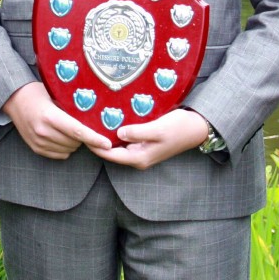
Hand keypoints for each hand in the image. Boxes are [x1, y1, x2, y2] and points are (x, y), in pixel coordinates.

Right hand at [3, 82, 110, 159]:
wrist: (14, 99)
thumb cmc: (37, 93)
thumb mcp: (55, 95)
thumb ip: (71, 108)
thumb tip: (94, 116)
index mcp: (49, 116)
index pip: (77, 131)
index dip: (94, 139)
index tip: (107, 144)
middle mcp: (43, 131)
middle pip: (75, 142)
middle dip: (84, 137)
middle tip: (84, 125)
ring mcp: (38, 142)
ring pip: (69, 150)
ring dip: (74, 143)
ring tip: (71, 130)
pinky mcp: (36, 148)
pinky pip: (59, 155)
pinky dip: (65, 148)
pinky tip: (62, 136)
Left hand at [90, 109, 209, 169]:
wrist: (197, 128)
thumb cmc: (178, 128)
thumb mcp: (158, 129)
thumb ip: (138, 132)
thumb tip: (118, 133)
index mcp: (139, 158)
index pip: (111, 155)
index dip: (95, 147)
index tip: (82, 136)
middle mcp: (138, 157)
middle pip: (112, 152)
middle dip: (98, 143)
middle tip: (82, 127)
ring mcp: (142, 151)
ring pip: (118, 146)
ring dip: (106, 137)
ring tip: (92, 123)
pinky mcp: (144, 143)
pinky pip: (126, 140)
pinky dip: (116, 133)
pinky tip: (110, 122)